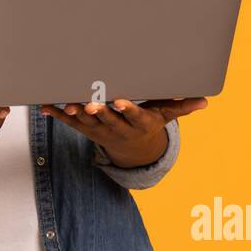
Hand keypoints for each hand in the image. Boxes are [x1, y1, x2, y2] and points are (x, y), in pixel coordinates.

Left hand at [41, 97, 207, 167]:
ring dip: (76, 114)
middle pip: (108, 121)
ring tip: (67, 105)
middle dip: (99, 112)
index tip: (120, 101)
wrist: (133, 149)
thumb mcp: (166, 116)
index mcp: (139, 124)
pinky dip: (57, 115)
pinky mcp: (86, 131)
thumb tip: (205, 102)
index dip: (127, 109)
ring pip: (87, 124)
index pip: (133, 116)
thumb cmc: (149, 122)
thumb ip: (181, 106)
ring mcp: (101, 132)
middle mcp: (119, 129)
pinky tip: (45, 106)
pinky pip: (70, 124)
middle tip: (90, 104)